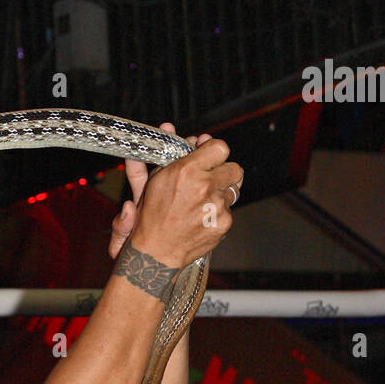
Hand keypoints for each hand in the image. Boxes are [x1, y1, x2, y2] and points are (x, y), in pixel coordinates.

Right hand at [131, 131, 242, 267]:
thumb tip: (175, 129)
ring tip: (201, 205)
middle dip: (223, 174)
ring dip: (220, 195)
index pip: (220, 148)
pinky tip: (202, 219)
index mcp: (187, 171)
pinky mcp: (223, 223)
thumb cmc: (151, 217)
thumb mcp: (153, 180)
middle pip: (234, 168)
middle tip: (210, 182)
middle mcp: (205, 187)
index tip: (210, 158)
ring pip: (232, 191)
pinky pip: (229, 210)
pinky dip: (218, 214)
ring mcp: (217, 207)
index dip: (215, 153)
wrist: (156, 254)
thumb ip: (169, 153)